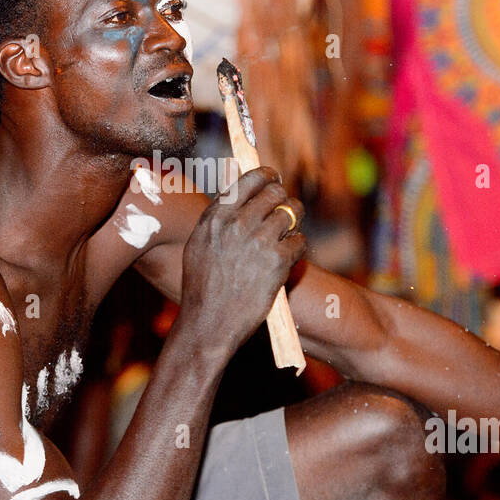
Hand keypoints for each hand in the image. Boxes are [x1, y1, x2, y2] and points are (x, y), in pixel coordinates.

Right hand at [179, 167, 305, 353]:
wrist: (209, 322)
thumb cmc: (203, 286)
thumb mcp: (199, 244)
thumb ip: (219, 218)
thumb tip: (240, 194)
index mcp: (216, 216)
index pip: (251, 179)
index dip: (268, 176)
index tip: (275, 180)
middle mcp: (237, 223)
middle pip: (276, 192)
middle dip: (284, 200)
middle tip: (286, 210)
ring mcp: (258, 241)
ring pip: (293, 212)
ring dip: (294, 222)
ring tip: (287, 235)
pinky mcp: (278, 260)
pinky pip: (300, 240)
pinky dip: (298, 247)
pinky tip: (288, 258)